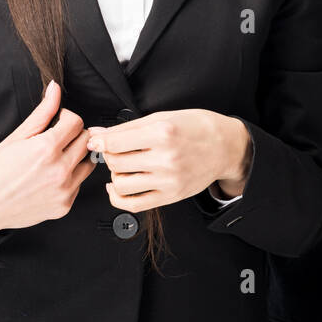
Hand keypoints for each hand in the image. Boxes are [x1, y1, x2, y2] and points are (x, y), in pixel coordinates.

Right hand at [0, 80, 96, 236]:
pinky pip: (79, 184)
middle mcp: (59, 171)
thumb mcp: (16, 137)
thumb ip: (42, 112)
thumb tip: (55, 89)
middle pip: (86, 141)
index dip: (66, 118)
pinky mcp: (64, 206)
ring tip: (54, 159)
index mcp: (46, 149)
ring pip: (88, 163)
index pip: (77, 122)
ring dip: (76, 157)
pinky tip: (50, 177)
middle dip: (73, 136)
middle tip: (55, 140)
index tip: (56, 122)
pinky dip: (70, 178)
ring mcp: (64, 191)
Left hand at [87, 110, 252, 212]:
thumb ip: (128, 127)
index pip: (115, 142)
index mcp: (163, 133)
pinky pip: (133, 204)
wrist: (225, 147)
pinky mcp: (171, 196)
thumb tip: (97, 133)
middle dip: (110, 154)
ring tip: (124, 166)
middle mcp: (166, 158)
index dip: (99, 141)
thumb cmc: (196, 128)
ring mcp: (168, 180)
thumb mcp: (163, 117)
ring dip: (115, 174)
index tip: (96, 140)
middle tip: (117, 149)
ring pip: (121, 183)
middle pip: (116, 162)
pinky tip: (118, 186)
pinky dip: (118, 197)